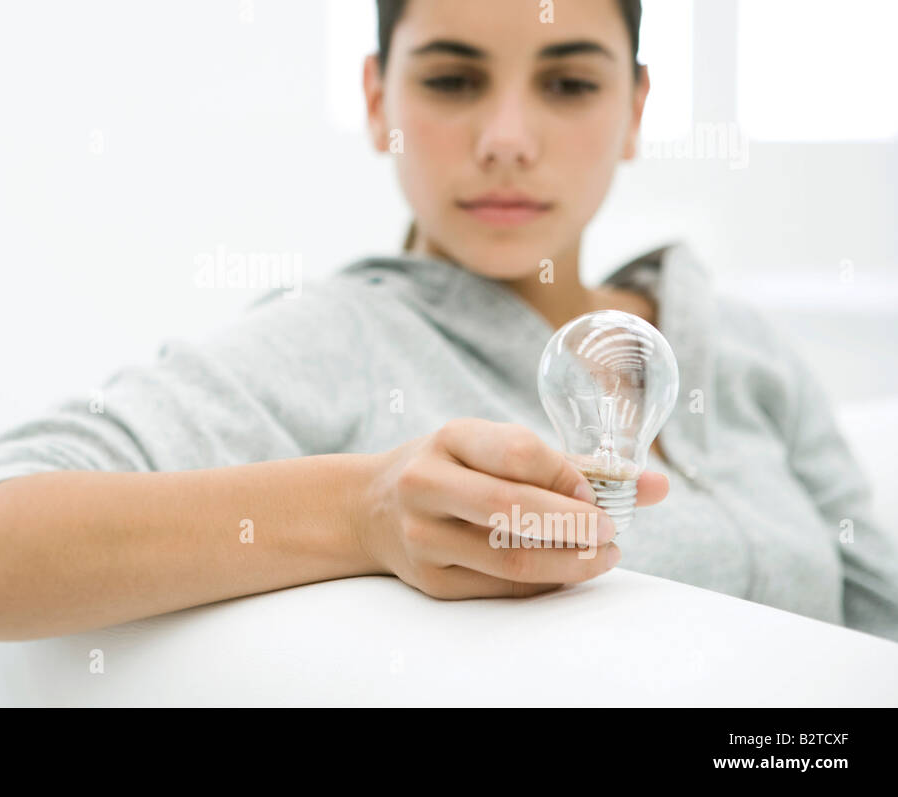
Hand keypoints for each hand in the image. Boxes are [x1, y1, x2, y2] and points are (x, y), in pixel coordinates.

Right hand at [354, 418, 668, 599]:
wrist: (367, 509)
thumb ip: (571, 463)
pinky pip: (501, 587)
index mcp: (448, 439)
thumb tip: (658, 485)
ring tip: (602, 556)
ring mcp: (423, 536)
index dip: (568, 476)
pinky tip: (565, 570)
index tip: (598, 495)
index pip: (516, 452)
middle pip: (510, 508)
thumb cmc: (449, 470)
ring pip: (510, 559)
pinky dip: (545, 581)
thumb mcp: (489, 447)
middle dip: (575, 524)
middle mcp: (426, 484)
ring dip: (570, 562)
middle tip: (612, 532)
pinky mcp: (431, 580)